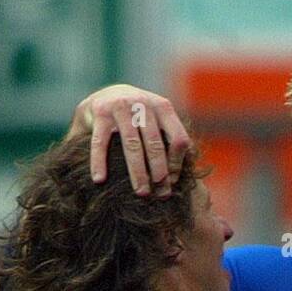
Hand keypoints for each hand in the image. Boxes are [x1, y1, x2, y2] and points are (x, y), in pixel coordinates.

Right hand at [69, 84, 190, 195]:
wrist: (104, 96)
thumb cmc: (137, 118)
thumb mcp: (158, 121)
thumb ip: (172, 137)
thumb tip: (192, 164)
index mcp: (163, 107)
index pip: (178, 139)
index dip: (178, 163)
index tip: (172, 182)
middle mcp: (143, 103)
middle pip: (156, 144)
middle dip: (160, 173)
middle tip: (160, 195)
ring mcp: (121, 105)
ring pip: (132, 145)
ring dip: (137, 172)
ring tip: (141, 193)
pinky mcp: (100, 111)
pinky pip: (100, 142)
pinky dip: (99, 162)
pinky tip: (99, 180)